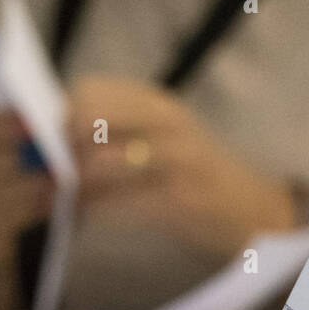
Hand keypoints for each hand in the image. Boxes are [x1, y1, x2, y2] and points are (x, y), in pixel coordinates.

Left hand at [67, 77, 294, 258]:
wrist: (257, 212)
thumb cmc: (199, 179)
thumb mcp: (164, 140)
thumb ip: (117, 132)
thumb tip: (51, 144)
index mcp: (157, 103)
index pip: (87, 90)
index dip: (61, 118)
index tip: (56, 145)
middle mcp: (166, 122)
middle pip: (84, 119)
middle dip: (63, 152)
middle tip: (62, 178)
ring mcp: (175, 158)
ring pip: (94, 163)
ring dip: (74, 189)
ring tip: (72, 202)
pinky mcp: (178, 199)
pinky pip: (114, 204)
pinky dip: (93, 213)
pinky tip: (89, 218)